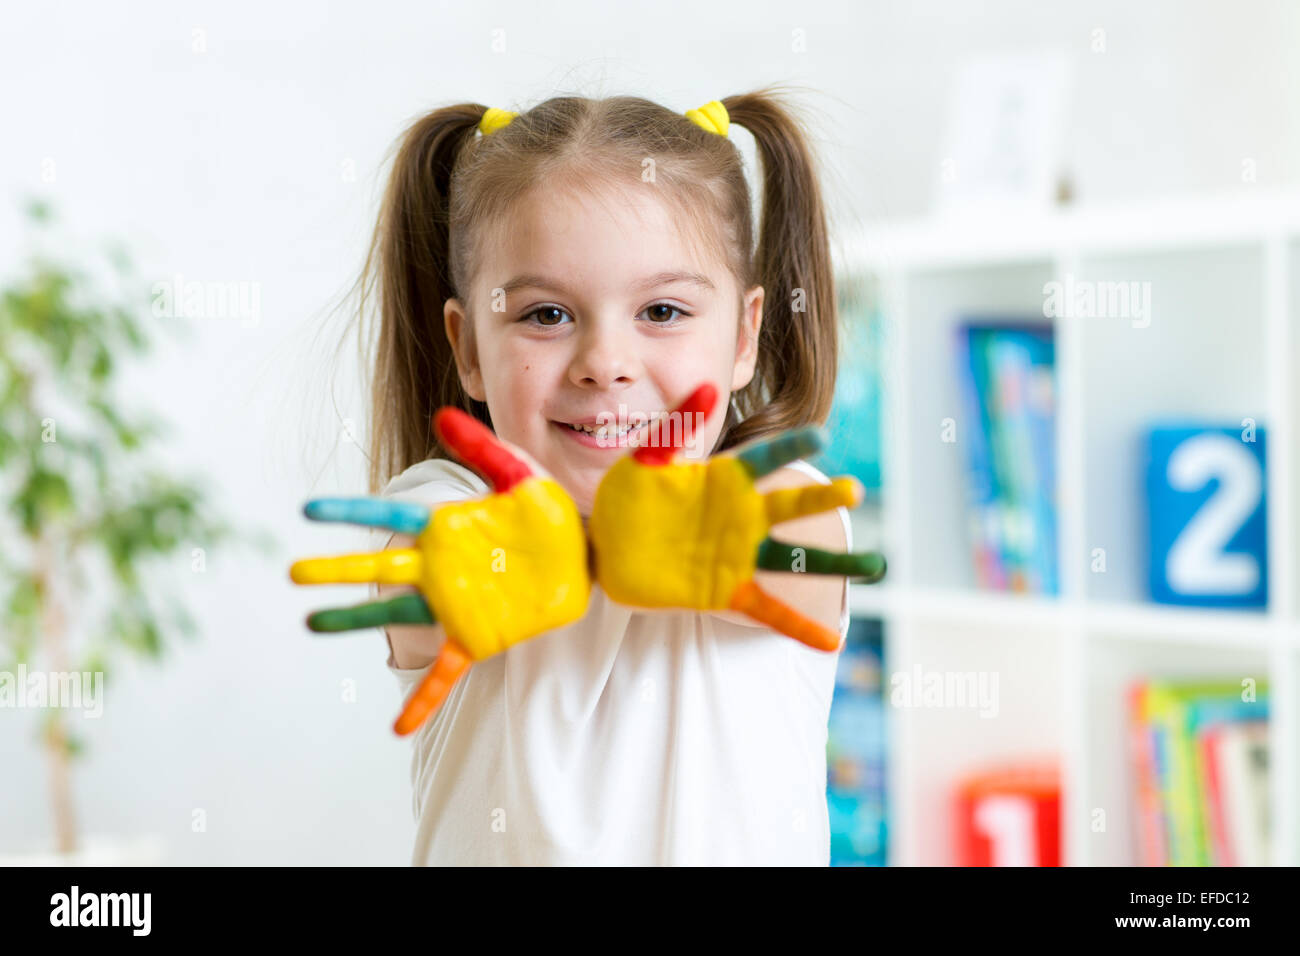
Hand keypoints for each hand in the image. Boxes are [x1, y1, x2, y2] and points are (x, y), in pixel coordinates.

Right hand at [290, 408, 590, 734]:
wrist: (590, 559)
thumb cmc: (555, 517)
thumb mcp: (522, 476)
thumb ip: (484, 447)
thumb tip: (442, 413)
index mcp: (447, 527)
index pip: (388, 517)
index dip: (349, 512)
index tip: (308, 510)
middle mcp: (441, 566)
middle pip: (377, 566)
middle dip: (336, 568)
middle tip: (293, 572)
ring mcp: (454, 603)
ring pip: (395, 613)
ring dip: (356, 619)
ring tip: (313, 622)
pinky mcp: (477, 637)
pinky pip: (444, 671)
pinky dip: (422, 699)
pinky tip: (399, 727)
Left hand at [587, 383, 885, 650]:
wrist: (604, 547)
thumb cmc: (626, 497)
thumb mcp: (644, 457)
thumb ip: (675, 426)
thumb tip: (706, 386)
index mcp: (724, 479)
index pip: (763, 459)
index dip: (790, 448)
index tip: (819, 437)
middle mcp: (740, 516)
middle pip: (790, 506)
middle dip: (822, 499)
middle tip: (855, 492)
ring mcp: (738, 555)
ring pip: (794, 558)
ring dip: (834, 563)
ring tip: (876, 566)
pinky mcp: (727, 590)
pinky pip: (770, 609)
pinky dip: (799, 626)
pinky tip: (831, 640)